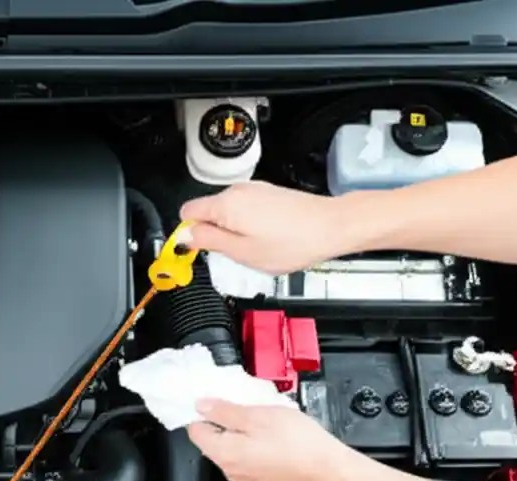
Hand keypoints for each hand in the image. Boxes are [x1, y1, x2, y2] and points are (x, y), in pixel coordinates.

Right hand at [179, 181, 360, 274]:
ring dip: (232, 231)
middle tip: (235, 253)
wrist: (332, 226)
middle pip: (206, 212)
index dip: (188, 234)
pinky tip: (267, 238)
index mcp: (226, 205)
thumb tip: (184, 235)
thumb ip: (208, 241)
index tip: (198, 250)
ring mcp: (254, 190)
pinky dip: (248, 225)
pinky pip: (244, 209)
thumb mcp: (243, 252)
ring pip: (226, 212)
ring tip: (256, 246)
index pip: (186, 212)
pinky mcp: (267, 194)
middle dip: (213, 233)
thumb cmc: (294, 242)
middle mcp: (237, 192)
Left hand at [187, 399, 360, 480]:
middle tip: (244, 406)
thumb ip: (224, 410)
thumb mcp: (256, 415)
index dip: (203, 412)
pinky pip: (247, 457)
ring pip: (231, 448)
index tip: (214, 400)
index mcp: (224, 454)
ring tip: (261, 418)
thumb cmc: (297, 443)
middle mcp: (231, 470)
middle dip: (223, 421)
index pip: (195, 431)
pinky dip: (252, 444)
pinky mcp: (261, 479)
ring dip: (240, 431)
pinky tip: (270, 434)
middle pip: (213, 440)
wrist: (327, 468)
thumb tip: (202, 406)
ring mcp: (246, 477)